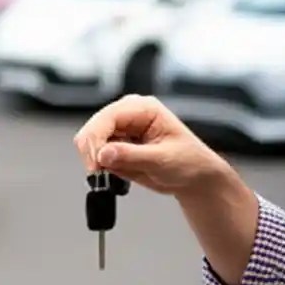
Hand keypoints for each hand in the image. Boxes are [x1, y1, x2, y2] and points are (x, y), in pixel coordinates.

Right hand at [73, 95, 222, 196]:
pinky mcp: (116, 145)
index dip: (96, 140)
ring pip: (89, 143)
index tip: (96, 164)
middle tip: (101, 174)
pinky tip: (118, 172)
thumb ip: (132, 156)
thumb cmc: (189, 162)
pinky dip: (100, 167)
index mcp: (143, 108)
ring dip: (96, 161)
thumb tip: (104, 153)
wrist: (194, 177)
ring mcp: (120, 129)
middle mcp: (128, 114)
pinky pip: (95, 155)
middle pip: (92, 128)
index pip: (107, 117)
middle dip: (93, 153)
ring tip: (118, 173)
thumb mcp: (163, 160)